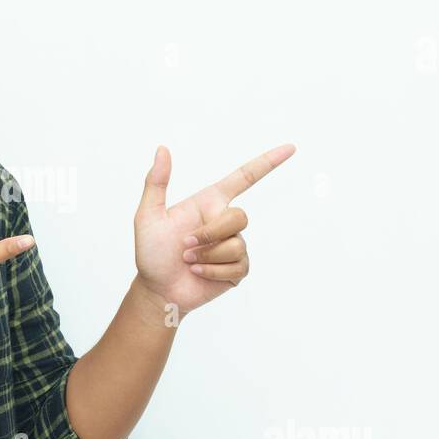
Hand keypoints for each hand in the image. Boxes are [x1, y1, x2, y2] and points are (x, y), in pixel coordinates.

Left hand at [133, 143, 295, 318]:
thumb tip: (162, 149)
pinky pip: (238, 266)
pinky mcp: (237, 269)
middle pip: (240, 217)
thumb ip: (156, 183)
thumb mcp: (148, 215)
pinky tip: (197, 273)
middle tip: (185, 245)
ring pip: (237, 245)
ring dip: (207, 255)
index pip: (244, 178)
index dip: (268, 163)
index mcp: (209, 203)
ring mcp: (233, 246)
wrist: (157, 289)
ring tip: (188, 261)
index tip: (290, 149)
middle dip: (211, 233)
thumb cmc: (151, 252)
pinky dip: (212, 271)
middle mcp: (224, 222)